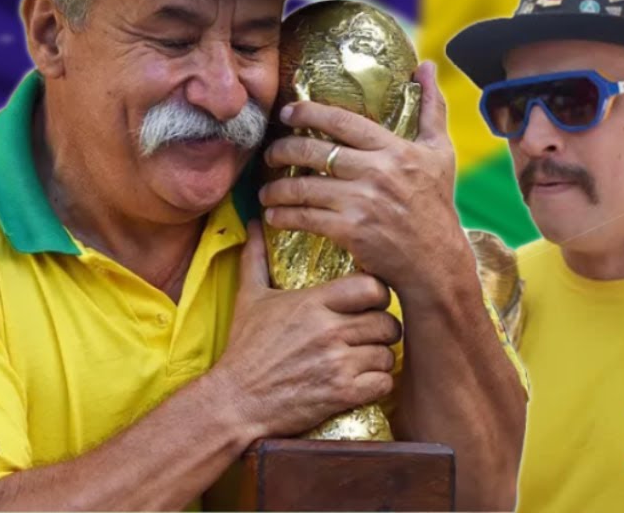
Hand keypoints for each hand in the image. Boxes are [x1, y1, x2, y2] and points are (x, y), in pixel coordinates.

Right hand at [210, 221, 400, 439]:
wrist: (236, 399)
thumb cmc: (245, 347)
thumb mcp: (249, 297)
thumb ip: (255, 257)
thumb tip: (253, 223)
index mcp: (313, 302)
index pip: (372, 287)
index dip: (378, 294)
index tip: (369, 303)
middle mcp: (329, 330)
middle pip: (387, 321)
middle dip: (383, 327)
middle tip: (371, 333)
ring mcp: (338, 363)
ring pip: (387, 353)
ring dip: (379, 356)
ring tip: (364, 358)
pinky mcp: (342, 394)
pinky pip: (383, 382)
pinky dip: (377, 383)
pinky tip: (362, 380)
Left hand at [259, 61, 474, 302]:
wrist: (436, 262)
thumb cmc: (436, 205)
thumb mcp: (440, 152)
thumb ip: (432, 107)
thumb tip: (427, 65)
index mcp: (395, 149)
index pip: (342, 121)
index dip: (308, 113)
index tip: (287, 112)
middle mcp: (377, 172)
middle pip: (314, 152)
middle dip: (282, 150)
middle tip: (269, 152)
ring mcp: (363, 202)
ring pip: (304, 187)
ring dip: (275, 188)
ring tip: (264, 190)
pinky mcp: (351, 231)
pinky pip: (305, 217)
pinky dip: (283, 215)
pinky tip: (273, 215)